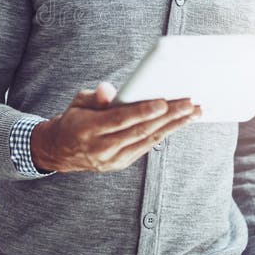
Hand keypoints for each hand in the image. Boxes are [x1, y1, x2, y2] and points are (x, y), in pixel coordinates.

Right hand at [31, 81, 200, 173]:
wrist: (60, 151)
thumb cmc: (73, 120)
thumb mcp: (77, 102)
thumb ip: (94, 97)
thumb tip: (108, 90)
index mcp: (88, 130)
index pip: (120, 120)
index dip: (143, 111)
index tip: (164, 101)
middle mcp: (102, 148)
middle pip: (140, 131)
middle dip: (168, 116)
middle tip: (190, 104)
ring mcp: (113, 159)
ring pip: (148, 140)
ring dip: (174, 126)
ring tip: (194, 113)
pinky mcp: (122, 163)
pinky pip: (146, 147)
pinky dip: (164, 133)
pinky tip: (179, 122)